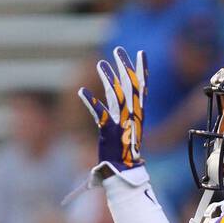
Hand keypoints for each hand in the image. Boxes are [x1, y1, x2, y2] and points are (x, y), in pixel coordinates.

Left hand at [78, 46, 147, 180]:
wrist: (123, 173)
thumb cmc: (123, 154)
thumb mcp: (125, 131)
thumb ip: (122, 114)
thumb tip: (119, 95)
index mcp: (137, 115)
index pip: (142, 89)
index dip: (142, 70)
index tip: (142, 54)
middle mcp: (131, 117)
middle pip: (130, 88)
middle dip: (125, 67)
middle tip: (118, 49)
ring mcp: (121, 124)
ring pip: (116, 97)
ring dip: (108, 79)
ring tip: (100, 63)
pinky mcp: (109, 132)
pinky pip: (100, 114)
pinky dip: (91, 103)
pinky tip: (81, 91)